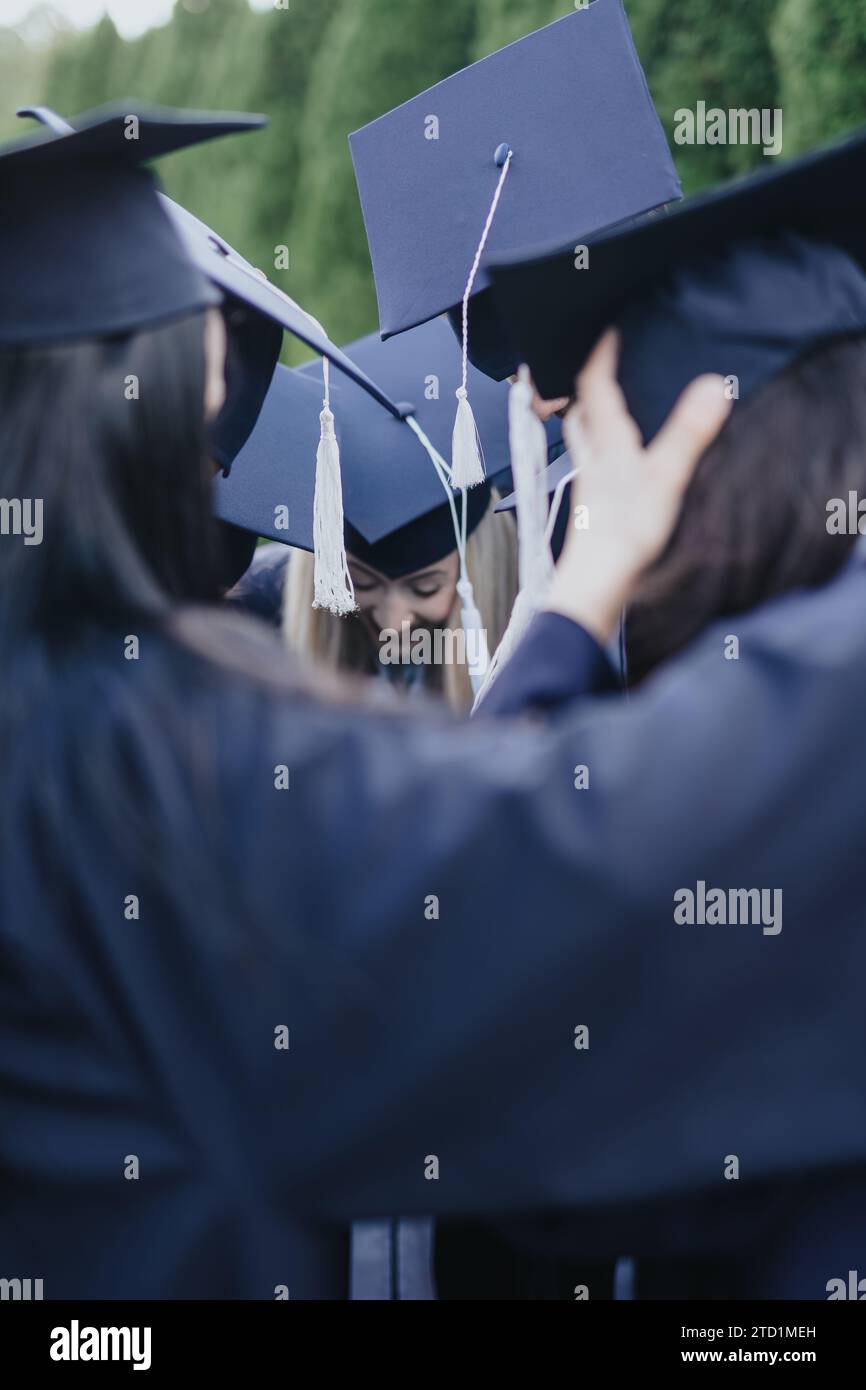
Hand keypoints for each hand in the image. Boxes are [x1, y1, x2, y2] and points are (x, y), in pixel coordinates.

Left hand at [545, 330, 731, 643]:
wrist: (594, 585)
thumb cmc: (624, 534)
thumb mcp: (665, 478)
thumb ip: (688, 433)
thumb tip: (713, 386)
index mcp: (606, 442)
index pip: (594, 386)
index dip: (599, 355)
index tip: (609, 330)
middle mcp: (591, 459)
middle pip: (579, 411)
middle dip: (585, 384)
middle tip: (598, 364)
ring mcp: (590, 484)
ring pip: (582, 439)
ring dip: (588, 417)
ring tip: (604, 405)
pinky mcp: (593, 508)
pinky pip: (593, 465)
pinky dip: (600, 449)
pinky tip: (615, 461)